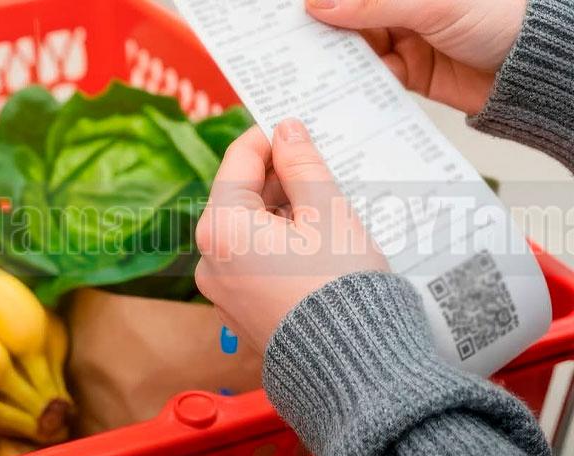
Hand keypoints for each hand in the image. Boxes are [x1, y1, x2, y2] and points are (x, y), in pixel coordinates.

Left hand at [194, 119, 388, 353]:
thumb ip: (302, 165)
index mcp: (221, 228)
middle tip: (322, 172)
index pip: (239, 160)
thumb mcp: (327, 212)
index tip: (299, 129)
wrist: (352, 367)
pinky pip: (252, 263)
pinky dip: (277, 246)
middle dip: (279, 181)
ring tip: (326, 214)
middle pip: (240, 197)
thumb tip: (286, 130)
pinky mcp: (238, 312)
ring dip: (281, 214)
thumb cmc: (340, 287)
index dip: (271, 137)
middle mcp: (208, 259)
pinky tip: (315, 248)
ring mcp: (220, 290)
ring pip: (247, 231)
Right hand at [306, 0, 526, 114]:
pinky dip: (353, 83)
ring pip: (354, 48)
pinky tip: (334, 86)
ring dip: (332, 57)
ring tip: (303, 66)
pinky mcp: (408, 73)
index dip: (322, 0)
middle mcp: (402, 7)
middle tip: (286, 40)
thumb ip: (374, 5)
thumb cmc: (500, 18)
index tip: (290, 8)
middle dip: (319, 27)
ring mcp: (404, 39)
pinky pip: (371, 77)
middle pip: (348, 16)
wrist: (530, 70)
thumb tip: (321, 4)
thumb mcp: (432, 4)